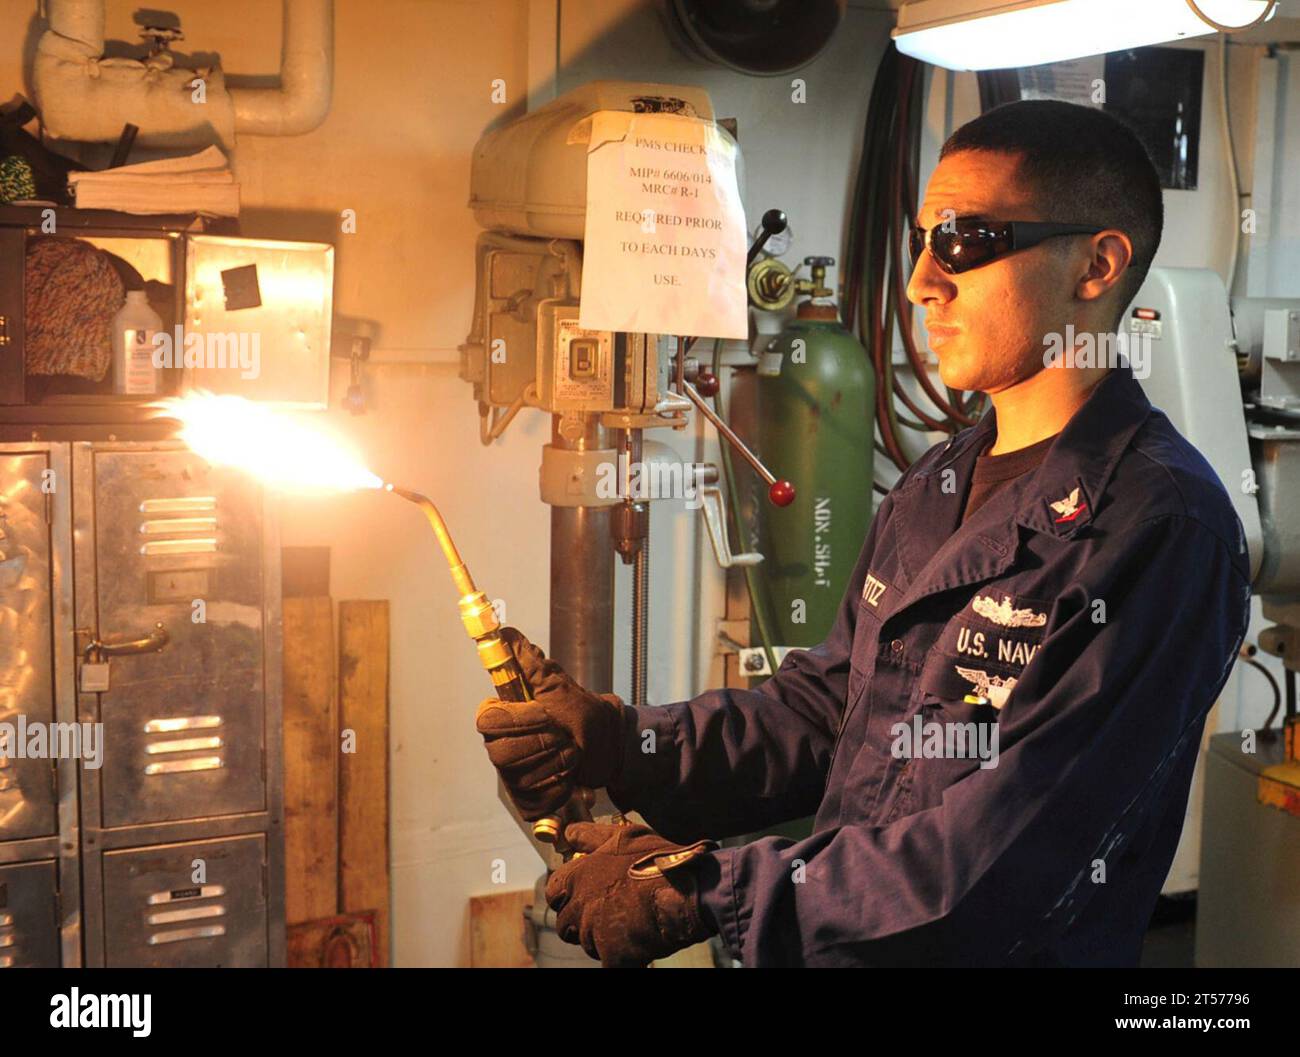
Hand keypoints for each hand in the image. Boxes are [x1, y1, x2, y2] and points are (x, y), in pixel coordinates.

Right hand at [475, 627, 626, 820]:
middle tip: (566, 737)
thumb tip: (505, 631)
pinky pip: (534, 801)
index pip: (489, 722)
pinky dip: (558, 790)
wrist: (609, 747)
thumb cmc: (582, 713)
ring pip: (520, 779)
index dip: (520, 720)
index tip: (547, 715)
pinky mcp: (527, 800)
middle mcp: (499, 747)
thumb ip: (529, 661)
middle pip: (503, 754)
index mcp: (501, 717)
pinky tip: (570, 778)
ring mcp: (512, 776)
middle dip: (543, 744)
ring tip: (572, 754)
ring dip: (556, 765)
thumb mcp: (558, 684)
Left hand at [545, 821, 718, 967]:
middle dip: (581, 919)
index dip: (567, 893)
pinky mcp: (612, 957)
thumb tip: (569, 833)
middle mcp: (579, 907)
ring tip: (629, 922)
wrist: (686, 892)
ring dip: (601, 936)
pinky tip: (638, 939)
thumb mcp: (622, 836)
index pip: (554, 892)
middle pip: (566, 923)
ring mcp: (594, 935)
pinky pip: (609, 960)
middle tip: (608, 911)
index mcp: (576, 878)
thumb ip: (590, 836)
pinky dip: (621, 954)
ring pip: (587, 943)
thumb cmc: (656, 859)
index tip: (585, 892)